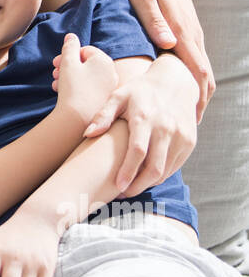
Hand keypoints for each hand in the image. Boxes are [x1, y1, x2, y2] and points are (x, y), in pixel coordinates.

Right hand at [52, 33, 118, 127]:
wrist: (77, 119)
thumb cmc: (73, 88)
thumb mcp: (68, 62)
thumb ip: (69, 46)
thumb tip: (71, 36)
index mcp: (104, 61)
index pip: (85, 50)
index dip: (68, 55)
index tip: (56, 63)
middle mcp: (111, 73)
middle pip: (86, 64)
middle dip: (67, 67)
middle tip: (55, 73)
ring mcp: (109, 88)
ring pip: (86, 77)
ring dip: (69, 78)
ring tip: (56, 84)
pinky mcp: (104, 100)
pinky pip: (89, 89)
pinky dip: (76, 88)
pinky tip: (63, 93)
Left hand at [79, 64, 197, 196]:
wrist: (175, 81)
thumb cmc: (140, 91)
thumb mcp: (119, 95)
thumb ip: (103, 115)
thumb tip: (88, 134)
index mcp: (145, 117)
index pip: (138, 151)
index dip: (128, 172)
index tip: (118, 187)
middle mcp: (166, 128)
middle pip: (154, 167)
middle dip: (138, 186)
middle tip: (122, 194)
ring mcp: (181, 136)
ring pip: (165, 171)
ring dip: (148, 184)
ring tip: (131, 188)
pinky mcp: (189, 142)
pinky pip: (174, 166)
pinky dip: (161, 175)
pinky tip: (146, 177)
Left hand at [119, 0, 213, 120]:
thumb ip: (153, 19)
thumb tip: (168, 44)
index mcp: (181, 28)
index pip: (196, 68)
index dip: (196, 95)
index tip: (192, 119)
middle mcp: (191, 32)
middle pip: (203, 74)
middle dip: (199, 101)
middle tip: (189, 128)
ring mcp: (191, 29)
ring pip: (200, 67)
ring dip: (197, 91)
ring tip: (185, 117)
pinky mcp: (186, 26)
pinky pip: (194, 58)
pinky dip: (193, 77)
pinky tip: (181, 90)